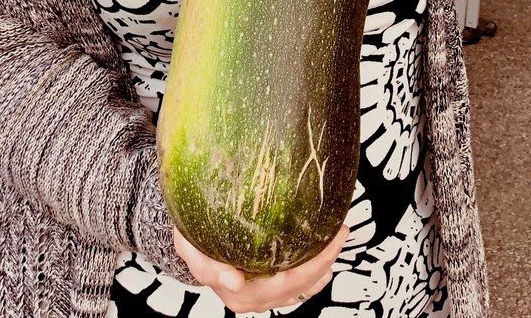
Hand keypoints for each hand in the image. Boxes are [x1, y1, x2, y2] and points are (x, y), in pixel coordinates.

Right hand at [173, 225, 346, 314]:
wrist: (192, 248)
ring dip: (325, 265)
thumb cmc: (192, 242)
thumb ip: (208, 266)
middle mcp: (256, 300)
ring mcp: (267, 296)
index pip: (282, 285)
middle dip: (325, 260)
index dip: (307, 269)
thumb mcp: (189, 247)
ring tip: (338, 235)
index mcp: (239, 293)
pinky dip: (317, 270)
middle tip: (340, 231)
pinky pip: (302, 285)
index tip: (325, 252)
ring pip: (304, 288)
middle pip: (299, 286)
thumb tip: (233, 280)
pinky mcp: (274, 288)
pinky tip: (326, 249)